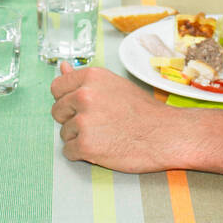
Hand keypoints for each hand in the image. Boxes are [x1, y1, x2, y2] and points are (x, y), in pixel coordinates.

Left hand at [50, 63, 182, 172]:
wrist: (165, 135)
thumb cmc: (142, 111)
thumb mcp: (113, 85)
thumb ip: (84, 80)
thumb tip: (62, 68)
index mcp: (90, 77)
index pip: (56, 88)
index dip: (67, 99)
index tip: (82, 106)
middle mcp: (84, 95)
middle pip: (57, 111)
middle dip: (72, 120)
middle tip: (99, 123)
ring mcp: (83, 121)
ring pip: (64, 133)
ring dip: (79, 138)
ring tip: (105, 135)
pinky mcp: (85, 145)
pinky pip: (69, 152)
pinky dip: (82, 154)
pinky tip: (102, 148)